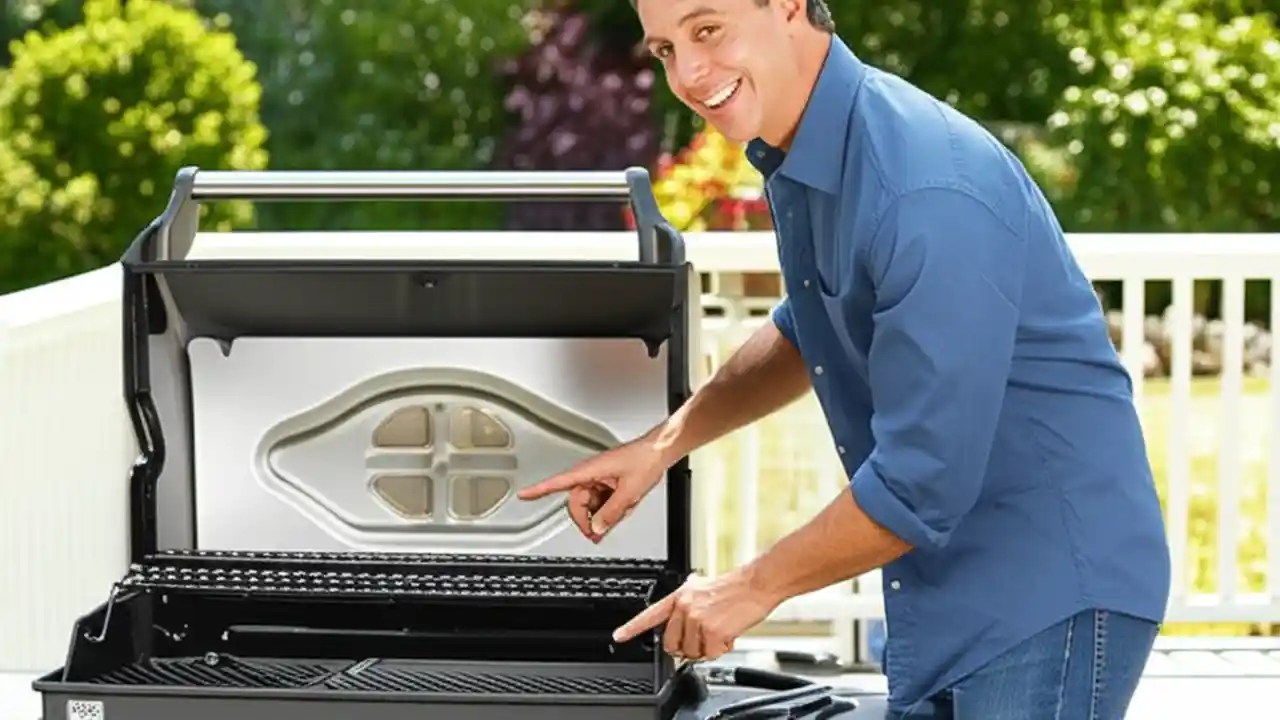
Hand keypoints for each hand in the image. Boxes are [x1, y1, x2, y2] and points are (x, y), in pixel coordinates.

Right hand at [515, 432, 669, 540]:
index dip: (539, 490)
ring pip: (592, 505)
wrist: (660, 451)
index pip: (558, 482)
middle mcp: (592, 474)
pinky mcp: (608, 483)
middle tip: (596, 533)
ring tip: (622, 511)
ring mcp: (600, 479)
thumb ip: (611, 512)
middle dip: (587, 519)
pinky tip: (625, 506)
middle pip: (577, 503)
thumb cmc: (645, 459)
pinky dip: (611, 508)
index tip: (524, 495)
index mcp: (590, 471)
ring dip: (603, 514)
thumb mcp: (629, 491)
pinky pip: (602, 502)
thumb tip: (597, 527)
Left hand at [612, 569, 781, 661]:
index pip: (650, 615)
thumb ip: (687, 605)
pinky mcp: (712, 631)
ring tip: (721, 629)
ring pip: (693, 652)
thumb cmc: (735, 588)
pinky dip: (721, 649)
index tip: (619, 636)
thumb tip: (681, 626)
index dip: (632, 628)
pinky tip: (728, 633)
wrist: (756, 584)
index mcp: (680, 596)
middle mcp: (684, 607)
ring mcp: (697, 619)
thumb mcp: (702, 588)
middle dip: (687, 647)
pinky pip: (710, 655)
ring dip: (708, 648)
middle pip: (672, 644)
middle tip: (704, 637)